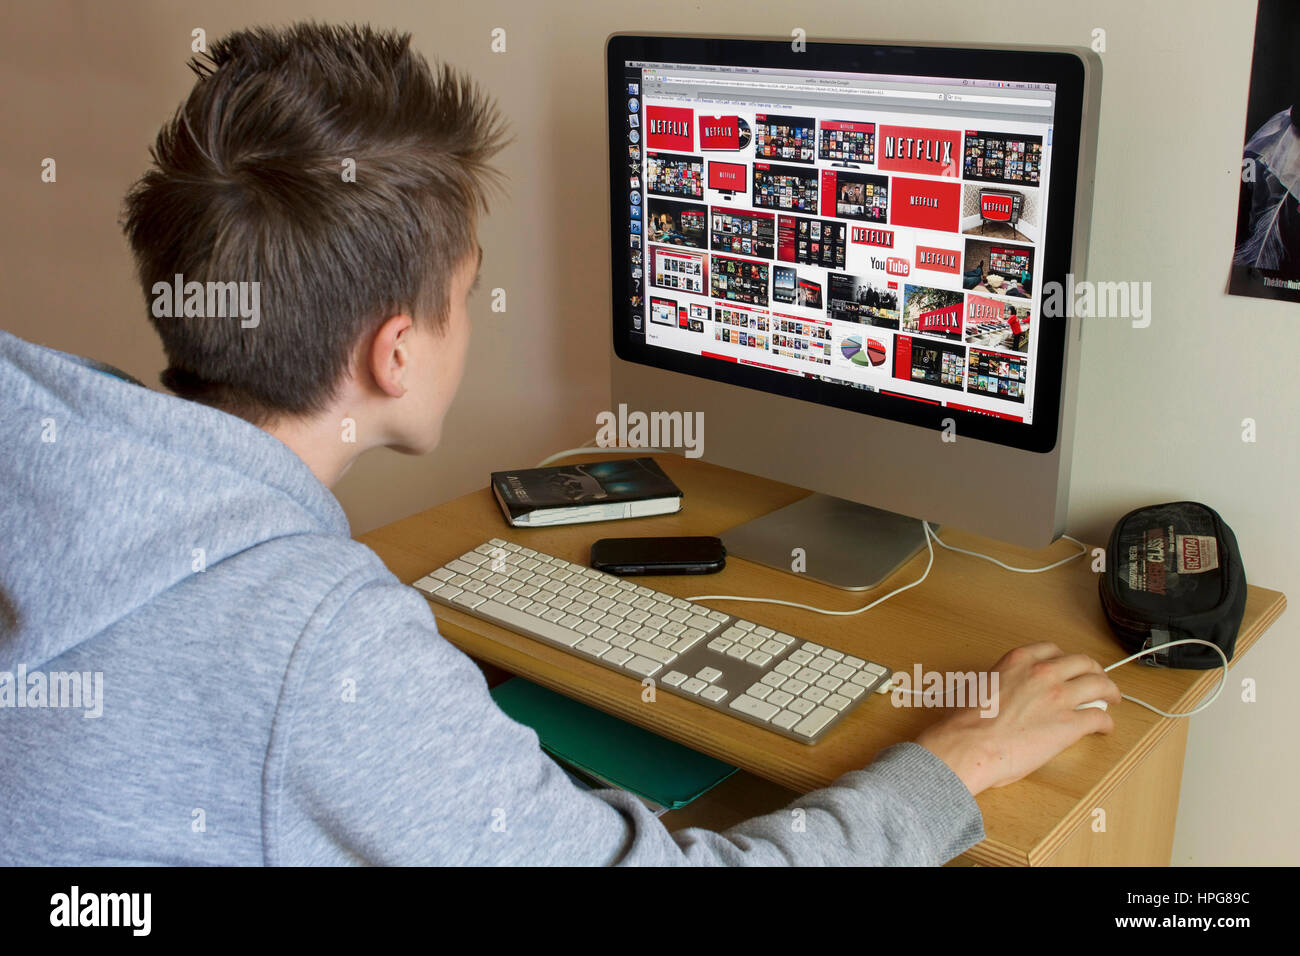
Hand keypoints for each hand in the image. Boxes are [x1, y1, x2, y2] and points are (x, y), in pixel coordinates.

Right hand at [913, 642, 1120, 796]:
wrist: (969, 744)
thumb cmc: (967, 722)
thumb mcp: (982, 686)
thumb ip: (1002, 682)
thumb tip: (1006, 692)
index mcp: (1019, 661)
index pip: (1052, 650)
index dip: (1065, 659)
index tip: (1067, 667)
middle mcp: (1043, 673)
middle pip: (1082, 663)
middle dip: (1094, 670)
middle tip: (1097, 680)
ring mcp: (1059, 697)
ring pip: (1099, 685)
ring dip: (1109, 691)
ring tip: (1112, 698)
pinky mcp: (1070, 724)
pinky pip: (1099, 717)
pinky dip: (1105, 722)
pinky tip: (1103, 727)